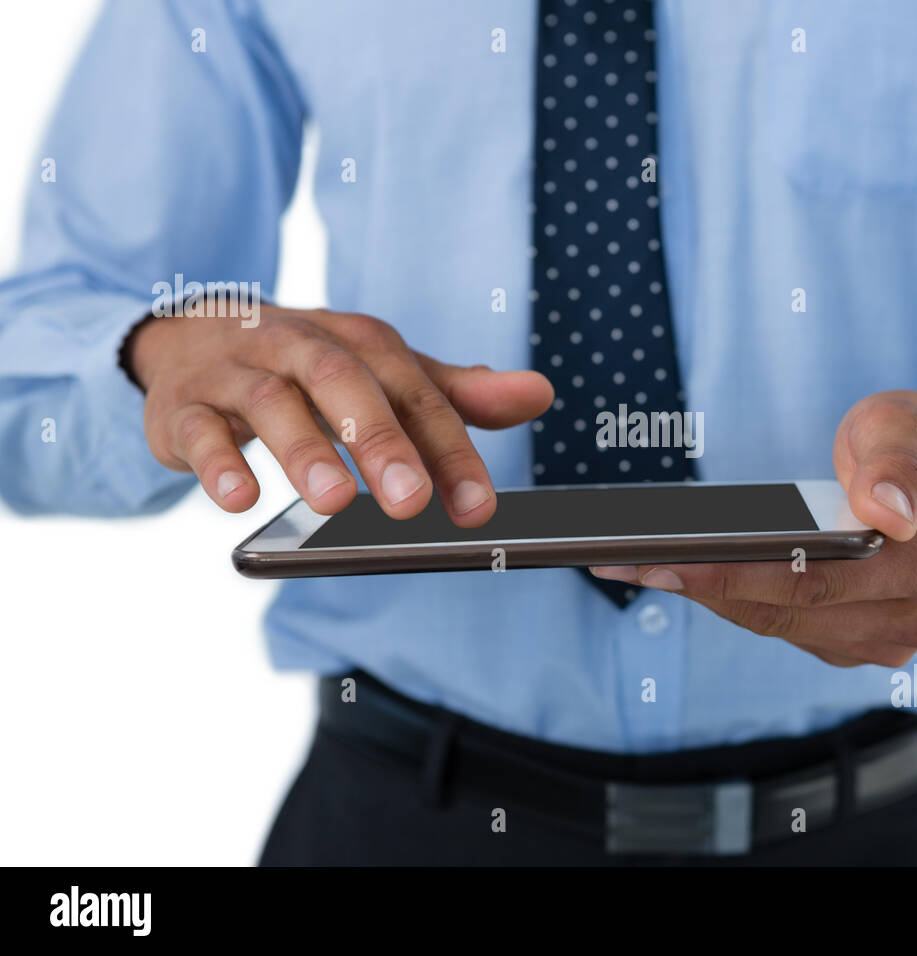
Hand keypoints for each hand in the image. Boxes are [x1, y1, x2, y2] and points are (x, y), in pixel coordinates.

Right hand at [128, 305, 552, 522]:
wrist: (197, 335)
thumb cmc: (313, 368)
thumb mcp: (386, 374)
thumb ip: (457, 393)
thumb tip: (539, 394)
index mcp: (364, 345)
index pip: (416, 394)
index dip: (450, 450)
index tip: (479, 509)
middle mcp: (303, 347)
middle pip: (344, 384)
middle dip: (378, 442)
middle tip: (409, 502)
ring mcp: (240, 373)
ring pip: (272, 402)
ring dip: (302, 450)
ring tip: (331, 503)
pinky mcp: (185, 406)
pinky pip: (199, 429)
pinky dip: (217, 461)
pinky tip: (240, 498)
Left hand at [590, 391, 916, 666]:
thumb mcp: (913, 422)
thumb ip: (898, 458)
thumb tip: (887, 513)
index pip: (821, 579)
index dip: (738, 574)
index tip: (669, 562)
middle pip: (791, 610)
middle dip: (704, 586)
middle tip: (625, 563)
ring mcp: (887, 639)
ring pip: (780, 623)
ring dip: (709, 597)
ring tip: (636, 567)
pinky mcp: (853, 643)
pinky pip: (783, 625)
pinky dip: (733, 601)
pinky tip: (683, 575)